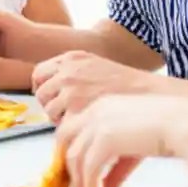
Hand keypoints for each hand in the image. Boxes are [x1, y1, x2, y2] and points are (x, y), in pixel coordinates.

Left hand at [32, 51, 151, 123]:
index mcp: (73, 58)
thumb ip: (77, 74)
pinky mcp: (76, 105)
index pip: (40, 73)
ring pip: (48, 109)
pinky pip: (58, 121)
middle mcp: (68, 69)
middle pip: (40, 92)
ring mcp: (71, 87)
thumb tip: (58, 90)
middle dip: (49, 105)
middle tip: (65, 115)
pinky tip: (84, 128)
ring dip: (58, 118)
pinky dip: (68, 128)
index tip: (53, 100)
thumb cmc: (128, 87)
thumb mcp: (98, 68)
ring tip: (79, 123)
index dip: (44, 89)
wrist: (147, 95)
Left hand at [57, 94, 187, 186]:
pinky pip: (88, 168)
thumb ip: (118, 161)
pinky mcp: (107, 138)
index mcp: (103, 105)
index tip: (75, 174)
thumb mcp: (137, 142)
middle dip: (67, 165)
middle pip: (65, 138)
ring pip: (74, 156)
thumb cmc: (172, 128)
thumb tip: (108, 186)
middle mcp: (96, 110)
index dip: (71, 151)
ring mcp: (99, 122)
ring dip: (79, 182)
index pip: (73, 127)